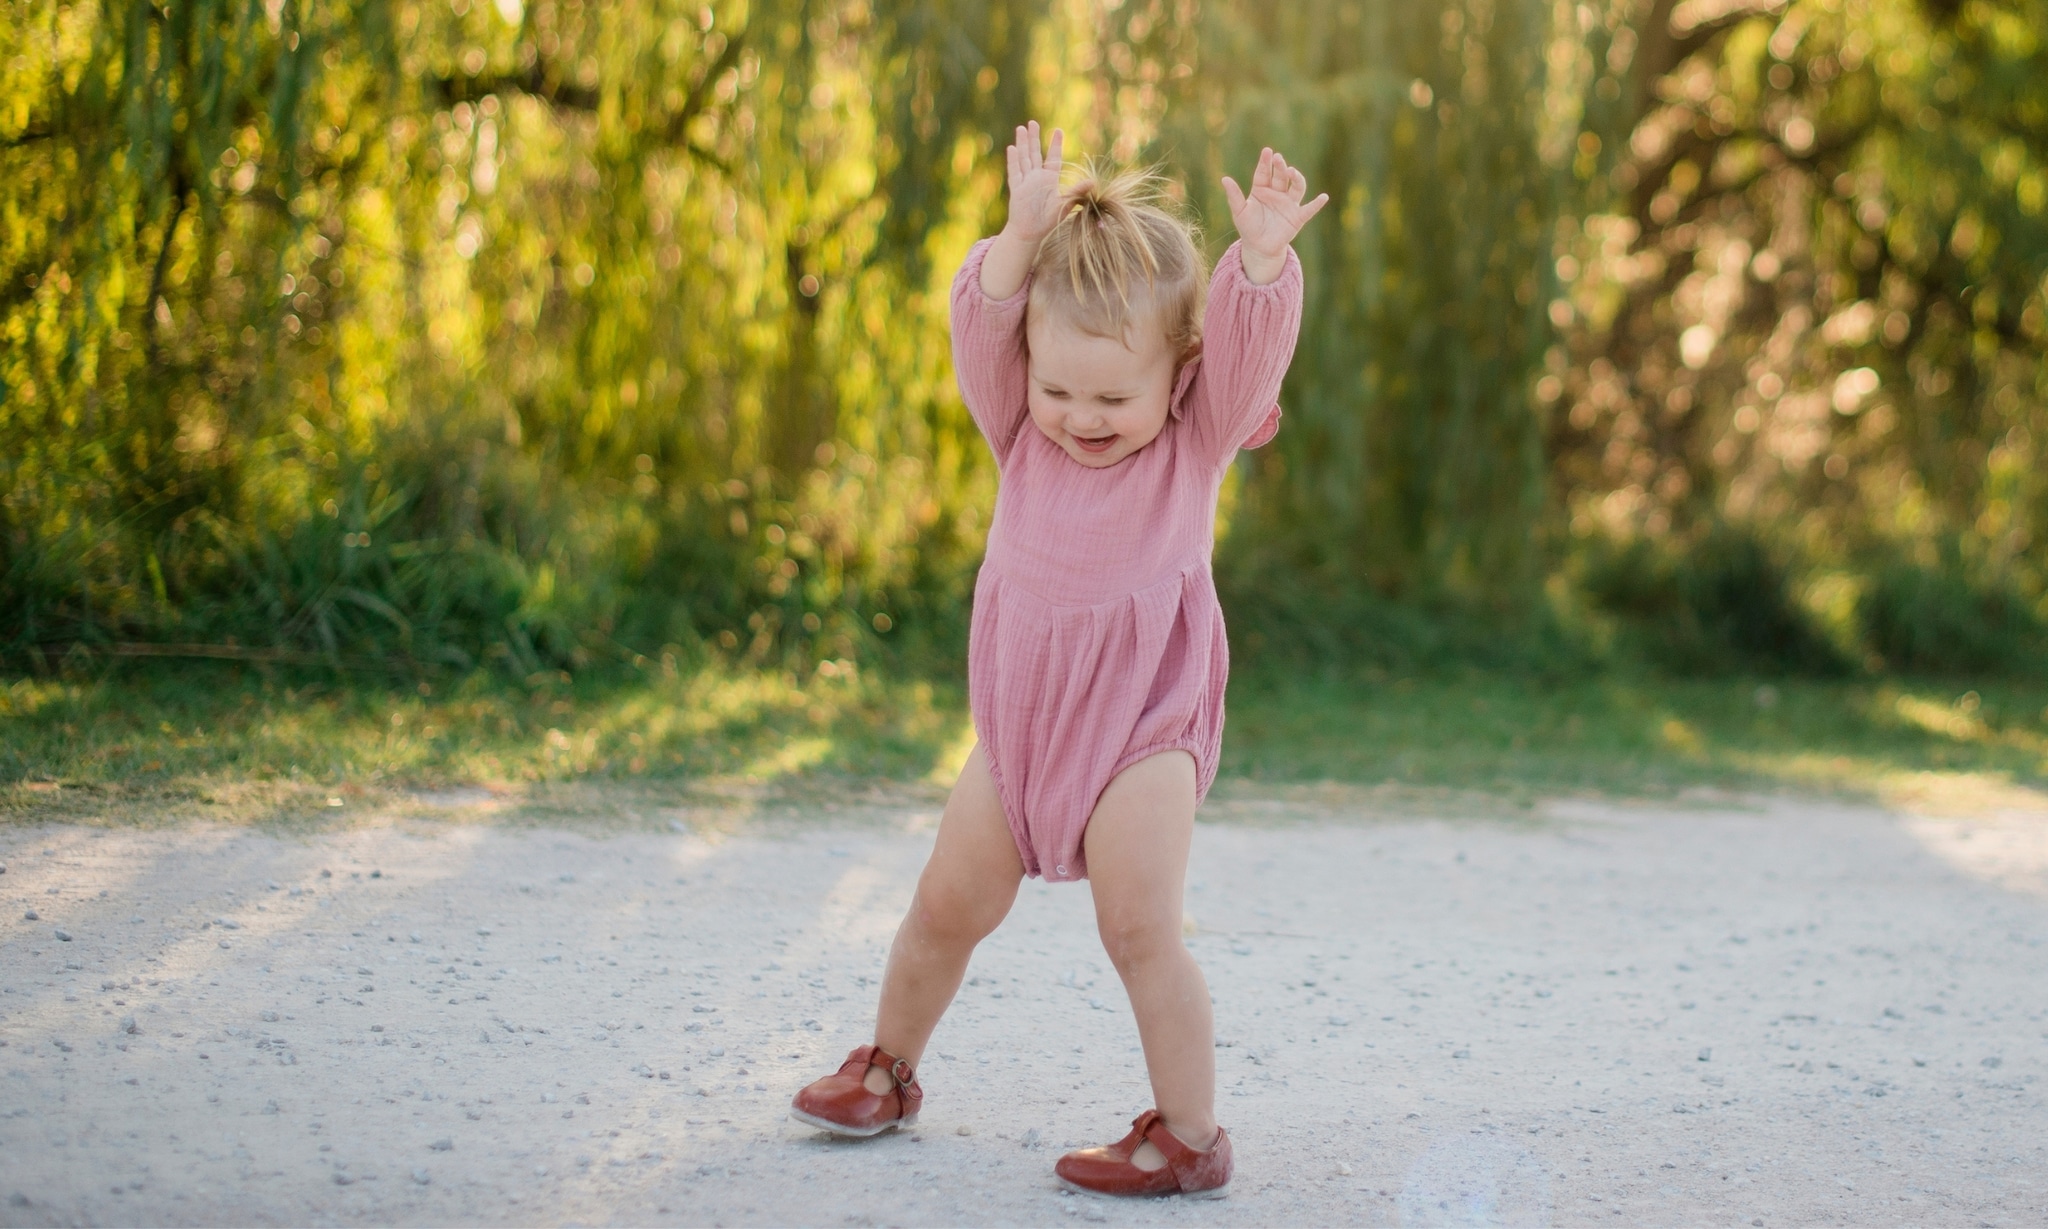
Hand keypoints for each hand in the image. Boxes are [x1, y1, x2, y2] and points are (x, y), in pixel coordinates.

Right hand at [1003, 121, 1065, 244]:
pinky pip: (1015, 171)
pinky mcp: (1016, 188)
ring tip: (1021, 129)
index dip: (1056, 144)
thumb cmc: (1048, 220)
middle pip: (1035, 153)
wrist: (1031, 232)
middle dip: (1034, 138)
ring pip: (1024, 158)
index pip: (1053, 158)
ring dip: (1023, 144)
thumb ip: (1077, 191)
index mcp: (1049, 179)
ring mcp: (1025, 182)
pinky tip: (1012, 148)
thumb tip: (1093, 182)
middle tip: (1033, 122)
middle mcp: (1036, 178)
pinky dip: (1013, 160)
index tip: (1058, 131)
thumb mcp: (1065, 203)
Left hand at [1222, 148, 1327, 283]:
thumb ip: (1234, 196)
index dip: (1265, 162)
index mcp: (1262, 189)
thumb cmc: (1248, 228)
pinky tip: (1323, 197)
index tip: (1267, 151)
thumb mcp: (1239, 212)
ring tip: (1292, 172)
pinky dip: (1317, 204)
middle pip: (1281, 176)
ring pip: (1296, 187)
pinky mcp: (1297, 217)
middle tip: (1278, 158)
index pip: (1264, 173)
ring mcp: (1289, 204)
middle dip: (1280, 167)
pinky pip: (1309, 209)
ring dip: (1296, 179)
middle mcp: (1277, 193)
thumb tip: (1224, 179)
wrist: (1259, 248)